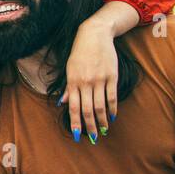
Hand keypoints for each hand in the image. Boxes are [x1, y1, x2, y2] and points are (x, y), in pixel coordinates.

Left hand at [62, 19, 117, 142]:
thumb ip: (68, 87)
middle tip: (92, 138)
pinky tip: (112, 117)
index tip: (77, 135)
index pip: (73, 108)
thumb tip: (62, 103)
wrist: (95, 36)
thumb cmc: (79, 53)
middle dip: (89, 126)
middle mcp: (85, 83)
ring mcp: (99, 80)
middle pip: (87, 110)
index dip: (75, 123)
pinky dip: (112, 108)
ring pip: (100, 106)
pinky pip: (112, 96)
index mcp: (72, 82)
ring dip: (102, 120)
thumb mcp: (69, 69)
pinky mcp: (111, 76)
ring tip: (103, 130)